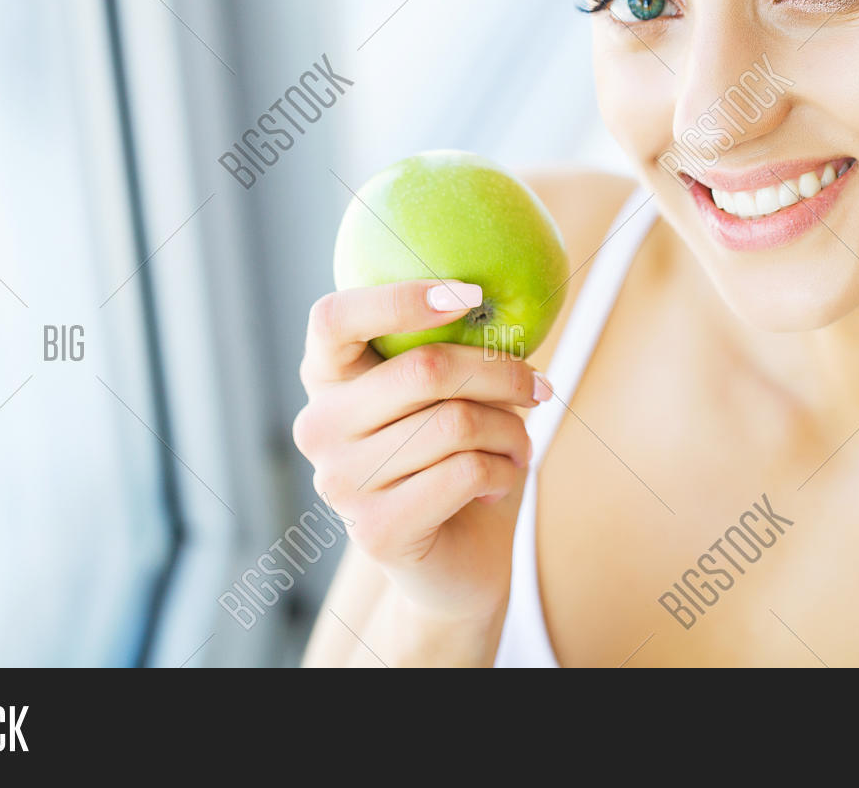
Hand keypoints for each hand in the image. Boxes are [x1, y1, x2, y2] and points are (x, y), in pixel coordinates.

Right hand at [293, 279, 550, 622]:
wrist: (457, 563)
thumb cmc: (457, 461)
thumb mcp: (455, 395)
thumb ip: (458, 353)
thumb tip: (502, 309)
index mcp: (328, 379)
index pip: (333, 319)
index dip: (399, 298)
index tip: (469, 295)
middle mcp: (319, 427)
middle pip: (425, 368)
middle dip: (501, 373)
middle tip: (539, 387)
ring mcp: (340, 482)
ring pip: (456, 421)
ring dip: (511, 431)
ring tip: (519, 446)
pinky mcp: (375, 529)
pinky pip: (464, 472)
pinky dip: (503, 470)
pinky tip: (501, 481)